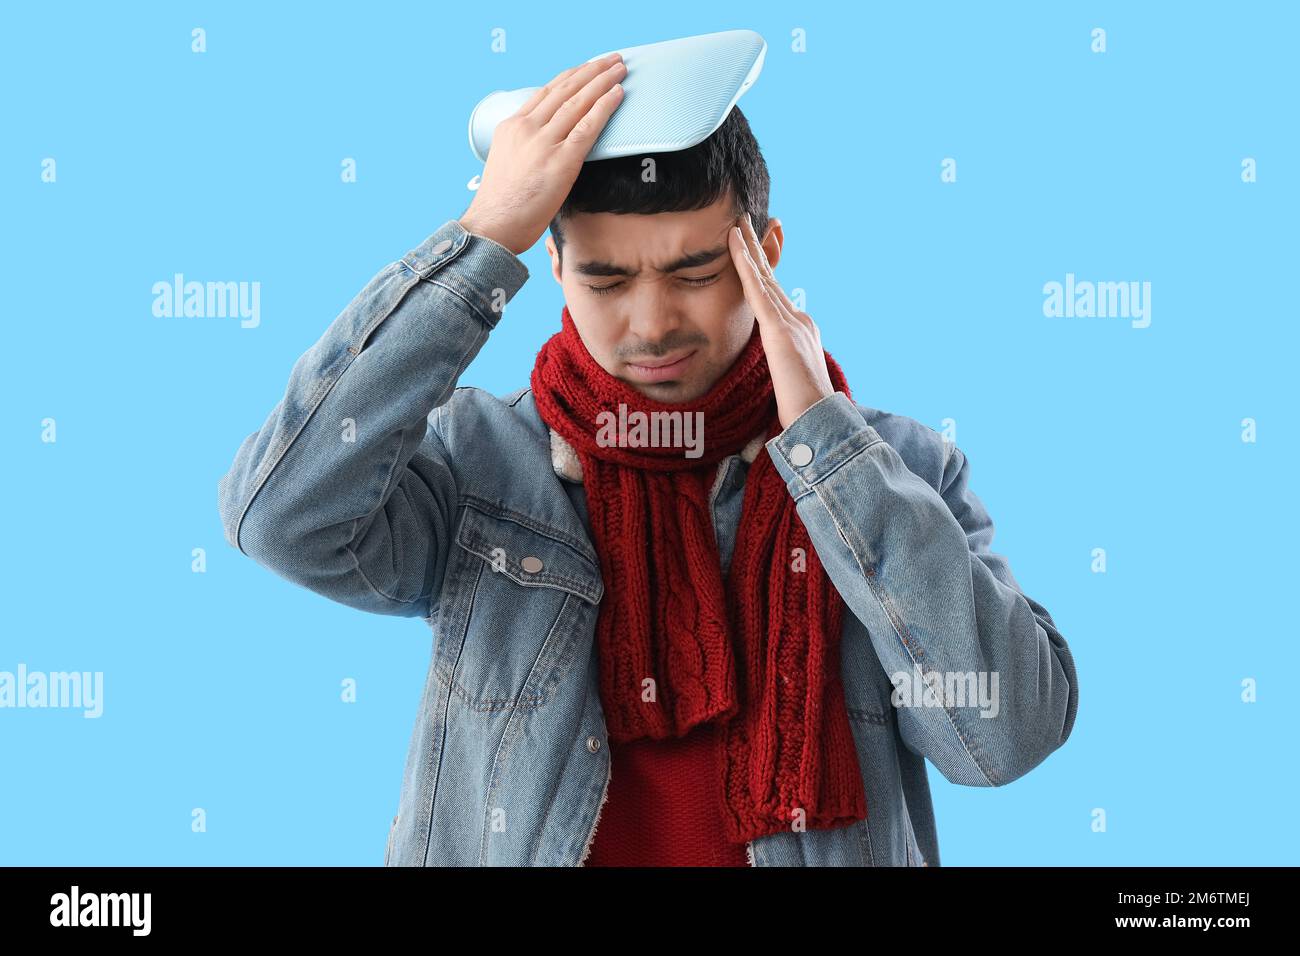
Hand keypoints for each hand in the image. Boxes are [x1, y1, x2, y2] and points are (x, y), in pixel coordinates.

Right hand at [458, 53, 626, 255]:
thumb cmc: (502, 205)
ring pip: (578, 102)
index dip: (571, 76)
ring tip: (620, 69)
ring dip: (603, 81)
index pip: (546, 92)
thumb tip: (548, 145)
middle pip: (565, 90)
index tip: (588, 67)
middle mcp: (526, 128)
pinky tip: (617, 94)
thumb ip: (526, 146)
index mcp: (512, 126)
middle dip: (592, 71)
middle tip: (612, 59)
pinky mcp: (560, 161)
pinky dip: (604, 107)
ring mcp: (543, 143)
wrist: (492, 226)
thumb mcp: (506, 162)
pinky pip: (587, 127)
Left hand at [728, 213, 834, 429]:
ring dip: (749, 248)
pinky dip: (745, 265)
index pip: (776, 293)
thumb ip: (781, 363)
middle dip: (758, 248)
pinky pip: (758, 290)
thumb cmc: (803, 407)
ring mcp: (790, 322)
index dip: (764, 269)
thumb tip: (775, 366)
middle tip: (745, 221)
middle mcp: (798, 319)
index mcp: (799, 329)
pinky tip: (735, 245)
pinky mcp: (779, 329)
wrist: (817, 416)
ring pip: (764, 277)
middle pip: (771, 277)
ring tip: (736, 223)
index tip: (754, 248)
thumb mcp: (789, 378)